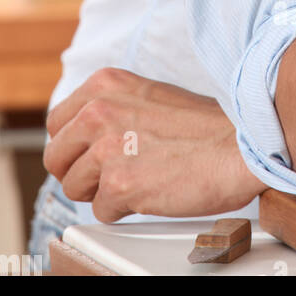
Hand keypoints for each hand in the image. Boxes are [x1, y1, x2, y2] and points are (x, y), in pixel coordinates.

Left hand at [43, 67, 266, 221]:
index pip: (57, 122)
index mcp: (105, 84)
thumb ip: (113, 108)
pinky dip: (124, 210)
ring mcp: (108, 147)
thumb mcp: (149, 96)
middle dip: (79, 172)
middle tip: (111, 174)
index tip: (92, 153)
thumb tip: (85, 133)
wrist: (240, 147)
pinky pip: (101, 211)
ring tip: (139, 179)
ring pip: (73, 187)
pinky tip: (151, 192)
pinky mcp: (120, 183)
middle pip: (56, 157)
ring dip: (102, 192)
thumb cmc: (205, 126)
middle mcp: (100, 110)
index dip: (75, 145)